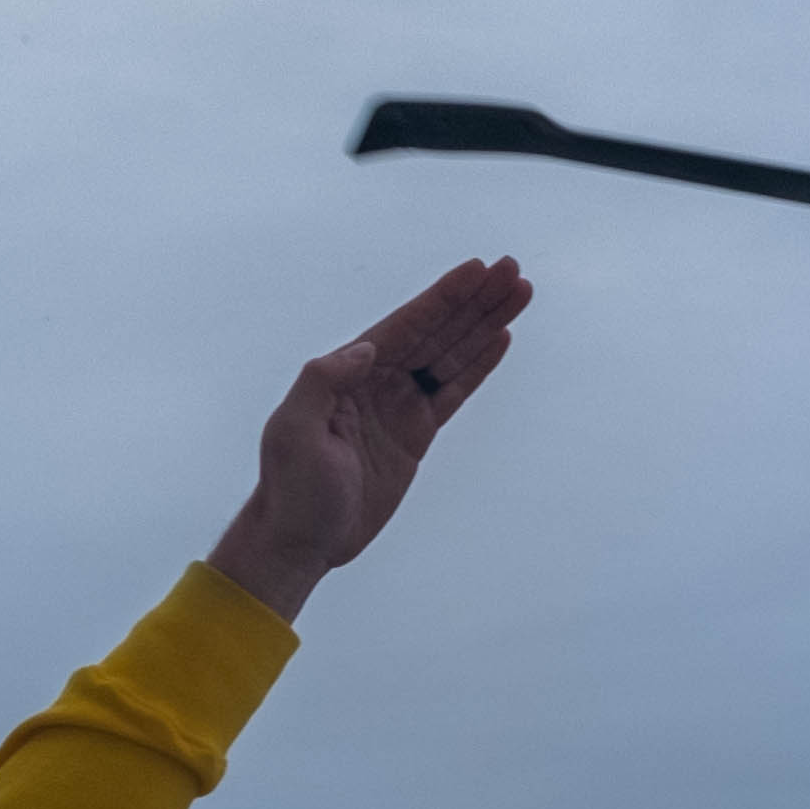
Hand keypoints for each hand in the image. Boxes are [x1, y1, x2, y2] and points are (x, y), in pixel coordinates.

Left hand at [207, 258, 531, 623]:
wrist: (302, 538)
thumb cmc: (291, 487)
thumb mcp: (294, 432)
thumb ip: (323, 383)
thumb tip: (365, 348)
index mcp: (348, 374)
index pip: (407, 326)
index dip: (445, 297)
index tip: (477, 270)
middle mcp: (376, 381)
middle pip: (437, 331)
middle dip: (475, 300)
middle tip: (511, 270)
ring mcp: (398, 406)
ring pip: (452, 355)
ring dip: (485, 324)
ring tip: (518, 295)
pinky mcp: (415, 434)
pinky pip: (453, 391)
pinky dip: (478, 365)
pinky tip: (499, 340)